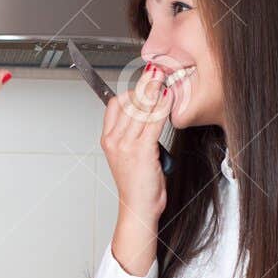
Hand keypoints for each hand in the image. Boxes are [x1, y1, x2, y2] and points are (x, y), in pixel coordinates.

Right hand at [100, 67, 171, 226]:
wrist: (138, 208)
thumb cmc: (138, 184)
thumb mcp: (129, 155)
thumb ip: (133, 134)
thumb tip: (147, 113)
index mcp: (108, 139)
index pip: (115, 104)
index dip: (131, 90)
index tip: (144, 81)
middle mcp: (114, 140)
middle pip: (129, 102)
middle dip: (145, 84)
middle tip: (157, 69)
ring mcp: (126, 145)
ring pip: (141, 109)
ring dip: (155, 91)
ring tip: (165, 78)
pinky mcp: (141, 150)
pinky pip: (153, 122)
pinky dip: (162, 107)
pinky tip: (168, 98)